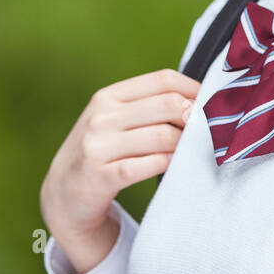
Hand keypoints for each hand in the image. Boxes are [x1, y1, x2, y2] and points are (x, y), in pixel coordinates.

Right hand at [40, 68, 200, 273]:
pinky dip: (167, 164)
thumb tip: (198, 101)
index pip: (162, 80)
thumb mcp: (114, 121)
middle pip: (167, 105)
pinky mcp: (101, 175)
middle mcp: (101, 116)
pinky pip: (148, 165)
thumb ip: (147, 107)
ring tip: (192, 151)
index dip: (194, 89)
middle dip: (194, 117)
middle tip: (207, 131)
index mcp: (108, 96)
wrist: (63, 194)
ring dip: (185, 144)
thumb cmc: (101, 152)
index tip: (210, 104)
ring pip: (163, 136)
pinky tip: (174, 166)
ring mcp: (99, 145)